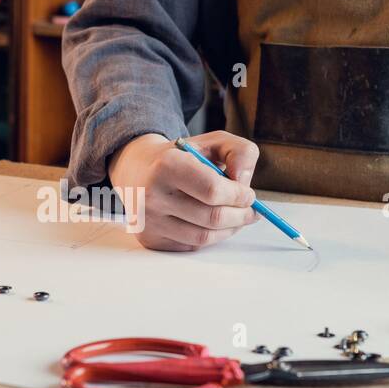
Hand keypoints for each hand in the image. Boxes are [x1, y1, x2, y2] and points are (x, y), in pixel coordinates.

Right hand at [108, 131, 259, 250]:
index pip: (213, 190)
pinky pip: (191, 245)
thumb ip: (240, 152)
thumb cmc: (182, 157)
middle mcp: (152, 195)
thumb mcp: (213, 142)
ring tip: (236, 218)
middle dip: (240, 216)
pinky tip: (213, 224)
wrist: (139, 170)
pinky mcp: (150, 238)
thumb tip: (245, 183)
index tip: (248, 195)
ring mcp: (149, 220)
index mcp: (167, 165)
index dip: (239, 196)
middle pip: (212, 217)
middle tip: (250, 211)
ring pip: (203, 237)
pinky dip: (210, 237)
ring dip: (229, 230)